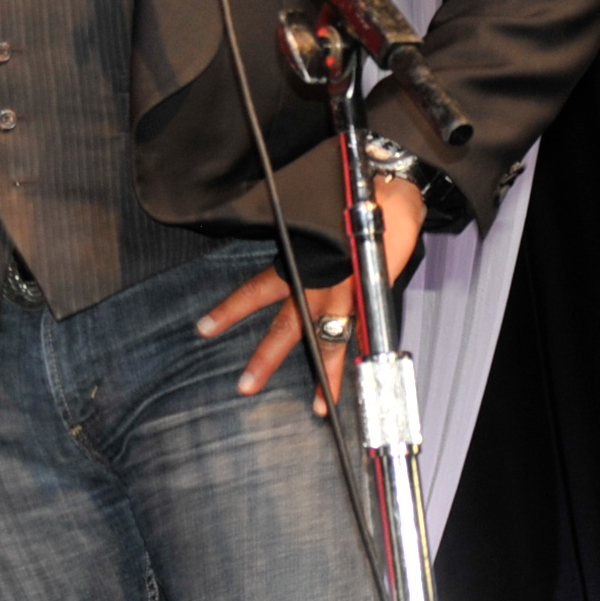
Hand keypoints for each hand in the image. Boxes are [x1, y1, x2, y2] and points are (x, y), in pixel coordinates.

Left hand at [196, 175, 424, 413]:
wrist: (394, 194)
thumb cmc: (354, 205)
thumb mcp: (319, 226)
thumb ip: (305, 249)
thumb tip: (294, 260)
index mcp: (301, 264)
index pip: (256, 291)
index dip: (231, 310)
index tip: (205, 328)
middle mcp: (321, 284)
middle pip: (287, 327)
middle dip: (266, 358)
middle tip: (245, 386)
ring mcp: (349, 296)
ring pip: (330, 341)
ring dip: (324, 375)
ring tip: (319, 406)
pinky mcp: (373, 301)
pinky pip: (362, 337)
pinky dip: (359, 361)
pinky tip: (357, 383)